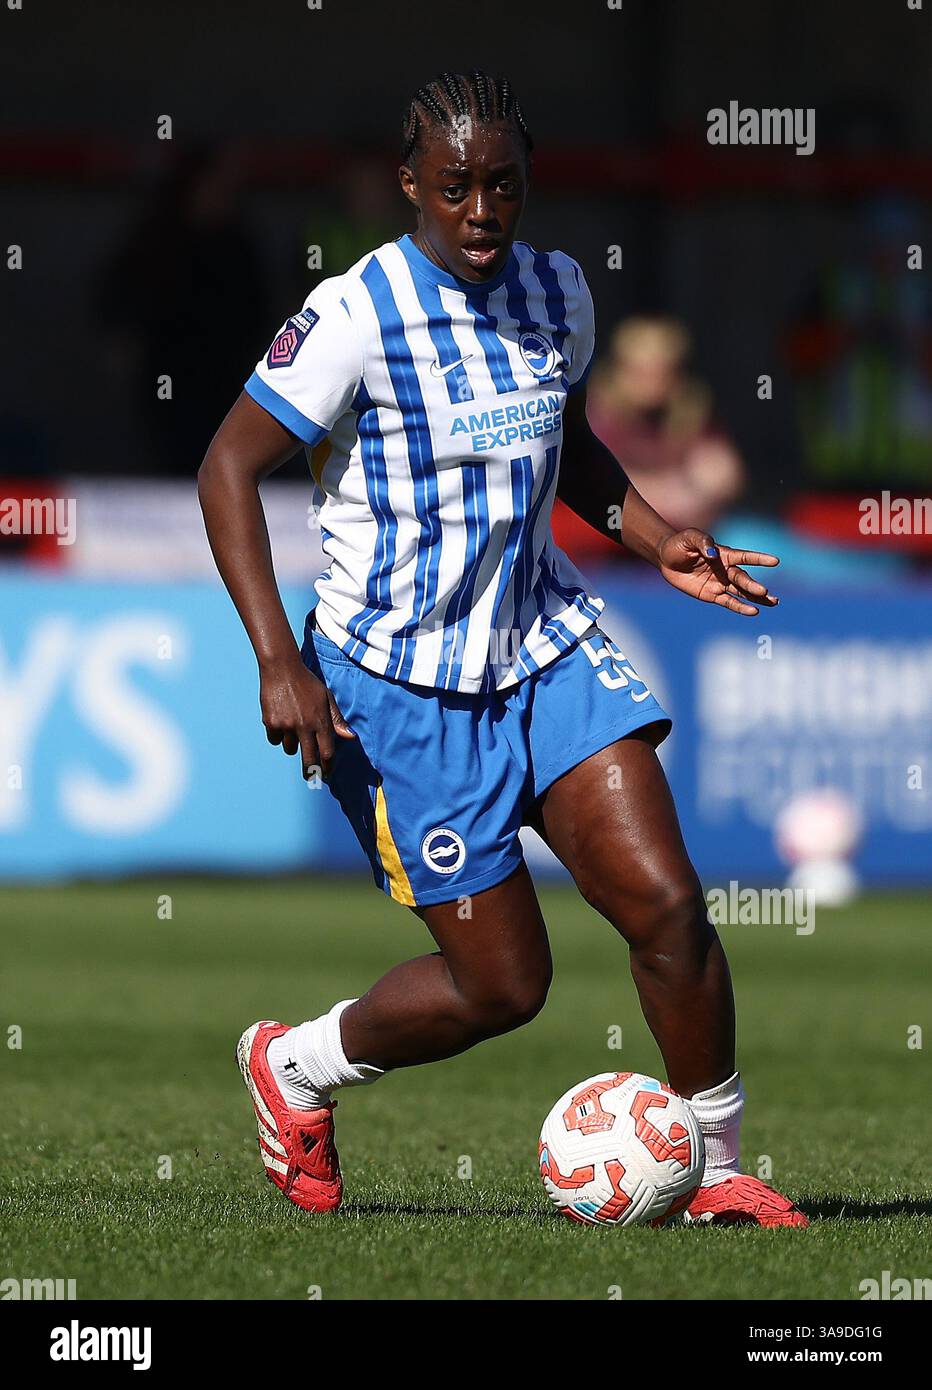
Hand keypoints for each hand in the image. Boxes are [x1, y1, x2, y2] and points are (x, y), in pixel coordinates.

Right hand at [259, 655, 354, 780]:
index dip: (328, 766)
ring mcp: (286, 726)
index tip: (327, 773)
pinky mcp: (271, 723)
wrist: (281, 668)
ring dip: (292, 744)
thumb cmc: (307, 683)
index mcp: (321, 720)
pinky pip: (275, 740)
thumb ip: (337, 719)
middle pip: (309, 760)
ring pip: (290, 748)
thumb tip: (350, 737)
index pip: (327, 752)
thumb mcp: (326, 698)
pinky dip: (277, 735)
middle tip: (310, 777)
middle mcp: (304, 726)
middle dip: (311, 772)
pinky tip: (280, 720)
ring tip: (293, 727)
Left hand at [657, 529, 779, 615]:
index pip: (745, 557)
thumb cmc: (680, 544)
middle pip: (742, 578)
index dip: (759, 559)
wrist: (666, 559)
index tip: (775, 561)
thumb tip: (712, 554)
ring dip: (756, 598)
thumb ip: (703, 543)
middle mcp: (726, 569)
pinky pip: (729, 602)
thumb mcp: (690, 538)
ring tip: (773, 602)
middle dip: (752, 585)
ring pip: (742, 592)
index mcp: (724, 554)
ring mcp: (721, 583)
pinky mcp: (712, 595)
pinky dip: (741, 607)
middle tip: (764, 591)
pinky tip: (753, 612)